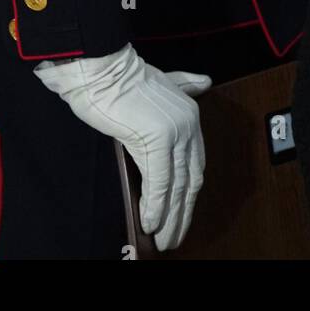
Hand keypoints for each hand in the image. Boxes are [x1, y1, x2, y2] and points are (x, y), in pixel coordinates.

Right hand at [35, 43, 210, 250]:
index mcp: (191, 116)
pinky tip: (150, 224)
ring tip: (162, 241)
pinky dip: (155, 207)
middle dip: (182, 215)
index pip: (194, 166)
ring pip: (177, 187)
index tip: (181, 217)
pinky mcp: (158, 139)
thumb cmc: (124, 79)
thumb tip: (205, 81)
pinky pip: (159, 182)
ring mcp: (176, 133)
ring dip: (170, 219)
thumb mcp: (163, 81)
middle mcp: (189, 126)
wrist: (104, 70)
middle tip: (173, 239)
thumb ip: (185, 84)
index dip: (188, 196)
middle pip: (190, 181)